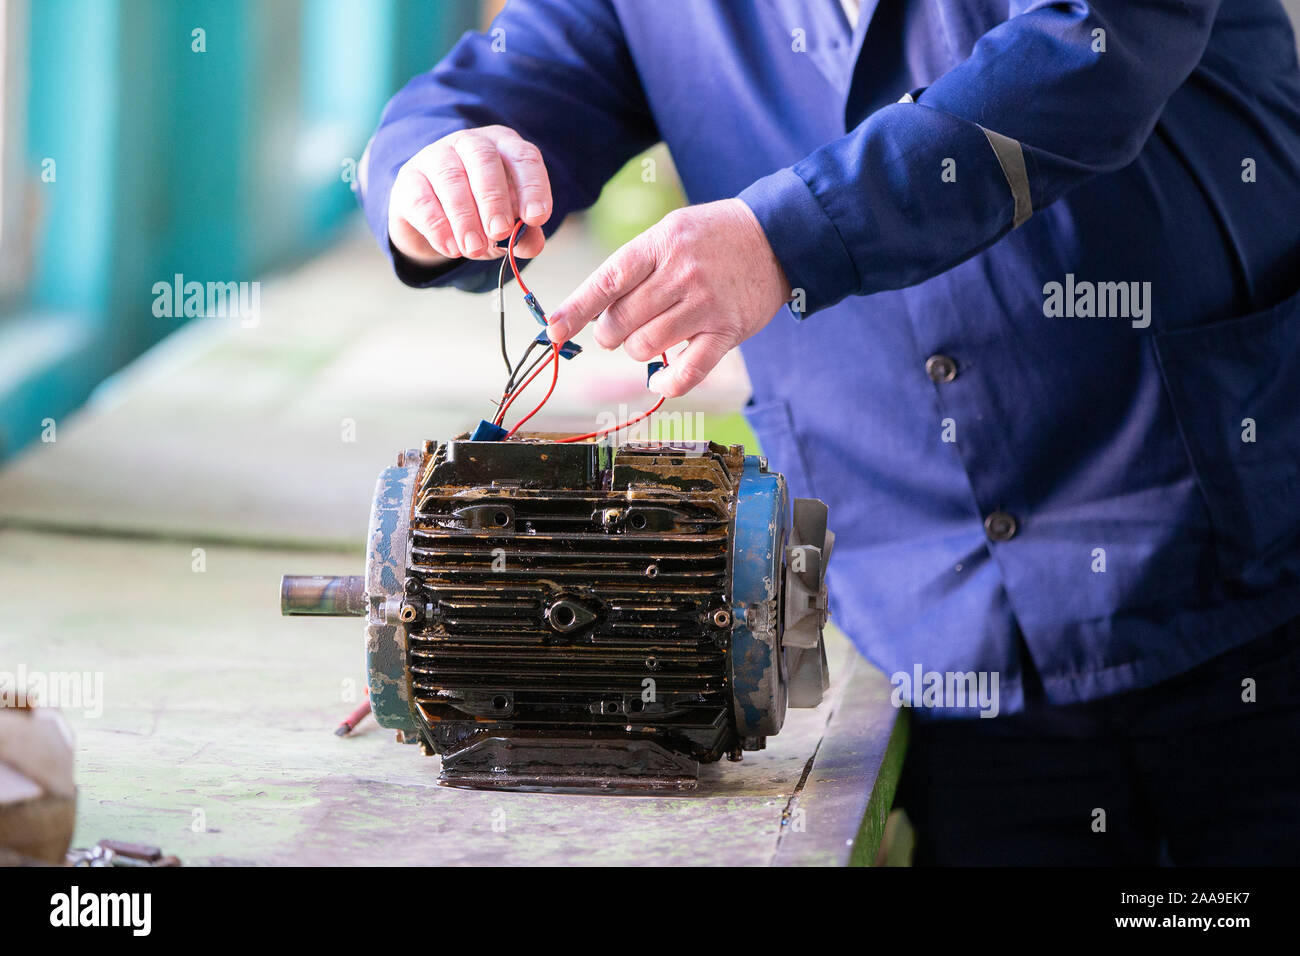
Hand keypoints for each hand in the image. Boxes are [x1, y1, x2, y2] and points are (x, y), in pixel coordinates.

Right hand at [387, 125, 551, 265]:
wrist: (431, 215)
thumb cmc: (479, 212)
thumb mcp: (506, 221)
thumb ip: (523, 233)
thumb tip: (531, 245)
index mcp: (504, 147)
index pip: (523, 156)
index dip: (532, 186)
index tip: (536, 218)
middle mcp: (470, 143)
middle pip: (484, 159)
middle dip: (494, 199)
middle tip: (500, 232)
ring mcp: (436, 156)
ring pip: (451, 178)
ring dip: (465, 217)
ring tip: (475, 249)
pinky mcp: (409, 179)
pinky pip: (421, 199)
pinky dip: (438, 226)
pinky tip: (451, 248)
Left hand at [546, 199, 789, 396]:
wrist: (776, 235)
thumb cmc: (712, 237)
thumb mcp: (669, 231)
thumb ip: (634, 266)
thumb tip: (593, 311)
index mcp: (659, 244)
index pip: (607, 281)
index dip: (575, 309)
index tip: (553, 330)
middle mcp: (680, 273)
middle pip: (622, 321)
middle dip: (610, 333)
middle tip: (618, 330)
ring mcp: (705, 304)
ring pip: (645, 346)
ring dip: (637, 351)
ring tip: (648, 339)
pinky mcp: (727, 331)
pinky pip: (687, 372)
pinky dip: (666, 383)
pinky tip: (659, 379)